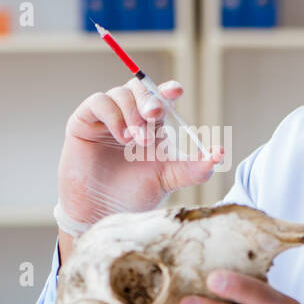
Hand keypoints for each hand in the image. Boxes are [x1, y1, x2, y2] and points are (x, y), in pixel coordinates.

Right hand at [57, 78, 223, 231]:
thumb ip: (195, 167)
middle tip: (155, 115)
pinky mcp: (83, 122)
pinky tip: (121, 136)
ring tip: (135, 139)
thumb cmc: (134, 196)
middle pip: (140, 89)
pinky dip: (112, 114)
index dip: (167, 90)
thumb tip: (220, 153)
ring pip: (120, 94)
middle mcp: (128, 116)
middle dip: (150, 99)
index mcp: (150, 125)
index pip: (160, 97)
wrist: (102, 213)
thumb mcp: (169, 179)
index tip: (177, 92)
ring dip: (131, 112)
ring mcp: (105, 118)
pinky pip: (98, 102)